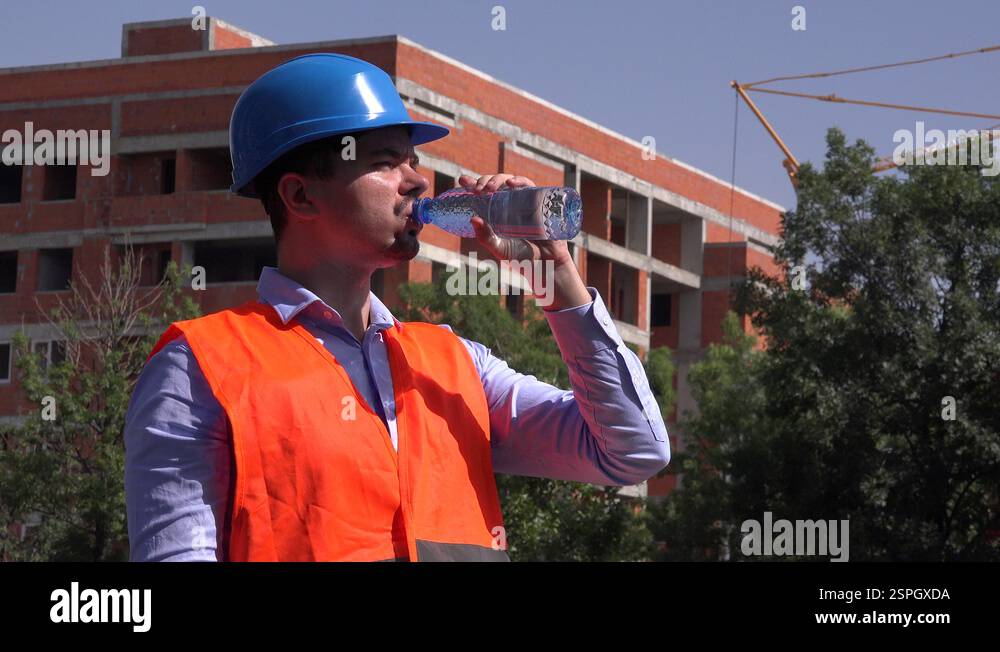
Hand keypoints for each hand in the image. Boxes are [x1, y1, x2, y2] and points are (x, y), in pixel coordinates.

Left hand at [457, 173, 590, 310]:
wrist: (546, 264)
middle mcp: (509, 204)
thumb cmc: (522, 258)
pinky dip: (519, 180)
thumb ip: (486, 237)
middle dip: (484, 181)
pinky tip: (511, 184)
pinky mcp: (538, 201)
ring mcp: (524, 201)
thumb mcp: (499, 249)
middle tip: (477, 189)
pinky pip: (529, 185)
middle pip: (495, 184)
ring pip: (510, 181)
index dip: (472, 184)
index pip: (482, 195)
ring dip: (498, 179)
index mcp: (496, 213)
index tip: (462, 181)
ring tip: (490, 187)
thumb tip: (472, 218)